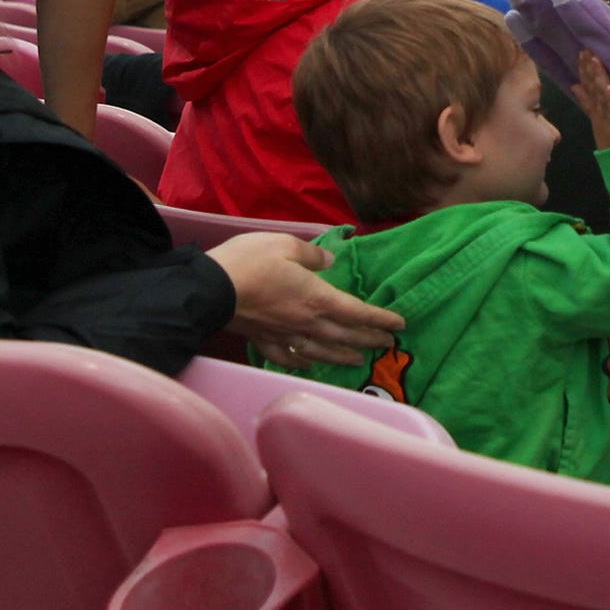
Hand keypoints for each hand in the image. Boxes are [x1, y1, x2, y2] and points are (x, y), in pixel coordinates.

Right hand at [212, 233, 402, 366]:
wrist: (209, 291)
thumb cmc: (250, 262)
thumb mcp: (285, 245)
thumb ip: (312, 254)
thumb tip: (331, 260)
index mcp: (316, 298)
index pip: (357, 312)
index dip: (380, 319)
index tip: (400, 325)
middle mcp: (306, 322)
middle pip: (344, 336)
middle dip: (369, 340)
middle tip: (388, 345)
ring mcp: (285, 335)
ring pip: (322, 351)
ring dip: (343, 356)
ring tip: (359, 360)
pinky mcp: (264, 341)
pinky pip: (289, 357)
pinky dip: (304, 363)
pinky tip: (310, 364)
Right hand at [575, 49, 609, 146]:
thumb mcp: (599, 117)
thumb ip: (587, 101)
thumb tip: (575, 85)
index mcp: (598, 107)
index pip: (589, 85)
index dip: (584, 69)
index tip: (582, 52)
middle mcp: (602, 110)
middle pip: (594, 87)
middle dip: (590, 69)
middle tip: (587, 52)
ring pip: (603, 96)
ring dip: (599, 78)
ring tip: (596, 62)